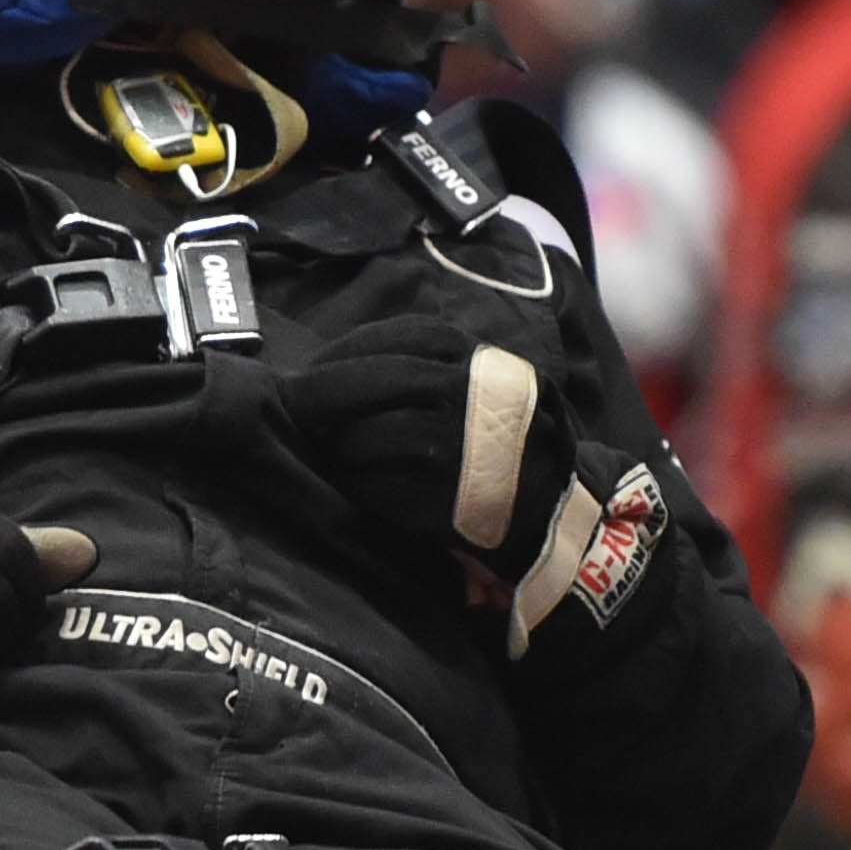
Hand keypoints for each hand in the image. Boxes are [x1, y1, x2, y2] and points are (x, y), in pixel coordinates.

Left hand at [281, 317, 578, 579]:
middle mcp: (470, 392)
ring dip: (339, 443)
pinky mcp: (447, 494)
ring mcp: (459, 443)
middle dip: (325, 392)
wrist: (554, 512)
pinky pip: (381, 484)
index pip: (398, 337)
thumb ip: (431, 365)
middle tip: (296, 405)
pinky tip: (351, 482)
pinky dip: (357, 482)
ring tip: (327, 448)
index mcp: (478, 358)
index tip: (315, 367)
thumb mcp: (485, 382)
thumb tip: (341, 363)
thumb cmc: (503, 443)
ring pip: (373, 433)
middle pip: (375, 379)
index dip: (346, 351)